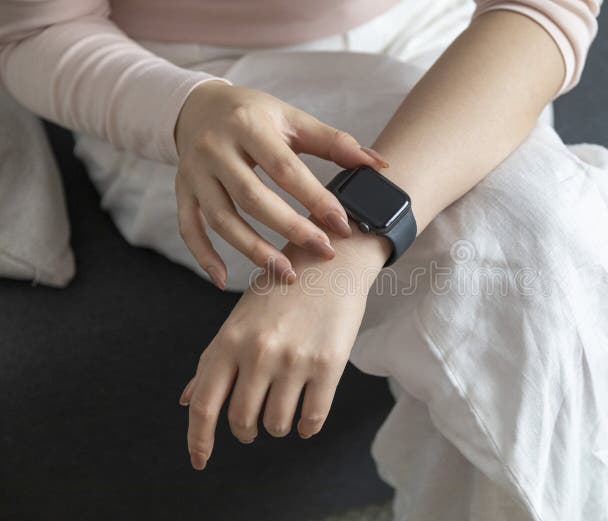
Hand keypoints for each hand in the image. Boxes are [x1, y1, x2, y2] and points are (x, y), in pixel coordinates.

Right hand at [174, 80, 388, 288]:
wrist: (198, 106)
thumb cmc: (255, 114)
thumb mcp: (292, 119)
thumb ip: (335, 143)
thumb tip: (379, 165)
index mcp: (248, 125)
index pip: (284, 168)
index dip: (315, 198)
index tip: (342, 225)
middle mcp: (215, 149)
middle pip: (252, 197)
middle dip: (290, 228)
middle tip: (323, 252)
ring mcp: (194, 172)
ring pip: (221, 219)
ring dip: (253, 250)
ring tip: (285, 273)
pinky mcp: (182, 190)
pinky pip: (188, 229)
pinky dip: (204, 257)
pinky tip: (225, 281)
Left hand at [177, 227, 389, 469]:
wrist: (332, 263)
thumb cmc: (281, 293)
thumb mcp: (239, 320)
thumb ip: (213, 362)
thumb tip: (186, 401)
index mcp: (229, 340)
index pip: (204, 406)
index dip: (198, 440)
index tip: (199, 461)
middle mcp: (258, 352)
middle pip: (241, 421)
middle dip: (246, 430)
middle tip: (253, 424)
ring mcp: (294, 360)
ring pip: (276, 424)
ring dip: (277, 426)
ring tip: (283, 409)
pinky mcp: (328, 365)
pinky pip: (312, 419)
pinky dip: (307, 428)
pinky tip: (307, 419)